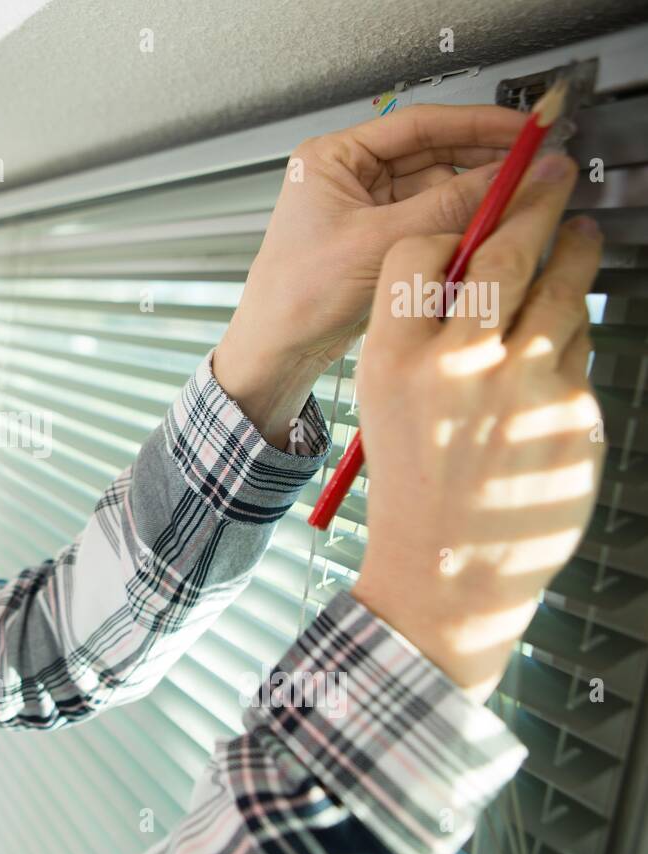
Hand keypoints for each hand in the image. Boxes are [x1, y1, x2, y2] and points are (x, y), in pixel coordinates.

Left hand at [213, 104, 526, 446]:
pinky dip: (459, 225)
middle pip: (433, 153)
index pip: (418, 123)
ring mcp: (365, 207)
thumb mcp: (379, 243)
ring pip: (437, 189)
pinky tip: (486, 230)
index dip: (478, 123)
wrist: (278, 349)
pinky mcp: (378, 238)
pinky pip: (431, 219)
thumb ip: (448, 205)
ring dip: (474, 198)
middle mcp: (348, 176)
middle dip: (482, 162)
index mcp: (332, 157)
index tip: (525, 128)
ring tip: (512, 205)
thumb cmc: (296, 296)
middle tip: (533, 168)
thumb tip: (506, 176)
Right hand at [349, 152, 605, 705]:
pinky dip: (576, 328)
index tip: (465, 222)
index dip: (448, 230)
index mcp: (394, 357)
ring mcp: (522, 382)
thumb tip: (470, 270)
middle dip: (531, 199)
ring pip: (560, 286)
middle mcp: (458, 361)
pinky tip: (568, 328)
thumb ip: (418, 334)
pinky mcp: (571, 408)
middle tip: (550, 172)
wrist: (449, 566)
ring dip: (574, 248)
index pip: (420, 254)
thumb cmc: (414, 485)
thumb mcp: (385, 402)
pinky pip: (581, 345)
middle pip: (503, 249)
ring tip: (581, 231)